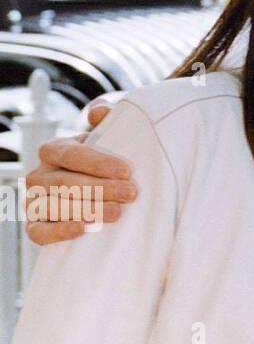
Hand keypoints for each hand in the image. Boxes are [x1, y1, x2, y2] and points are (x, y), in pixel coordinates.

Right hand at [25, 104, 135, 244]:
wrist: (101, 190)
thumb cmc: (106, 159)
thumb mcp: (109, 136)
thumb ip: (107, 119)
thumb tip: (99, 111)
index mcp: (54, 150)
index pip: (70, 155)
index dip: (99, 163)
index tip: (127, 171)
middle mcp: (38, 175)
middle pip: (65, 182)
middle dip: (101, 188)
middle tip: (131, 194)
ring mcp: (34, 202)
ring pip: (53, 206)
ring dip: (87, 209)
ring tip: (118, 212)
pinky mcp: (35, 227)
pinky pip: (39, 232)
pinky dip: (59, 232)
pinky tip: (83, 229)